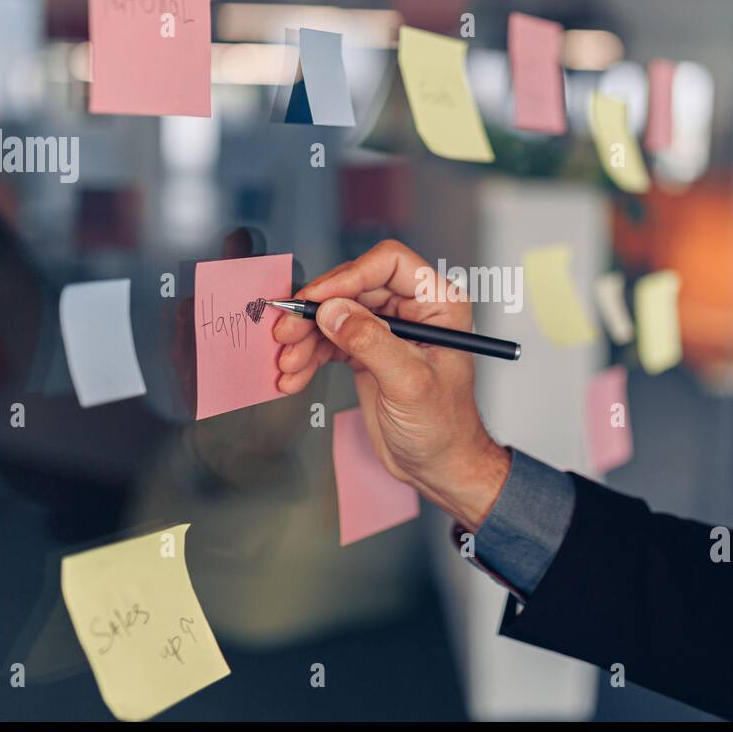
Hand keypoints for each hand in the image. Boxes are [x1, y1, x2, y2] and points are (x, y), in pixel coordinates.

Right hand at [274, 240, 510, 528]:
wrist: (439, 467)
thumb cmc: (444, 428)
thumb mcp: (409, 384)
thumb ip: (371, 343)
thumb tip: (333, 311)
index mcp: (438, 305)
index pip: (389, 264)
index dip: (349, 276)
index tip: (316, 299)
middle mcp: (413, 310)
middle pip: (353, 287)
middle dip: (316, 312)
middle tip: (287, 333)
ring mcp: (387, 330)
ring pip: (335, 314)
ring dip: (306, 338)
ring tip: (288, 365)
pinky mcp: (366, 351)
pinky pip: (329, 340)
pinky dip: (309, 357)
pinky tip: (294, 377)